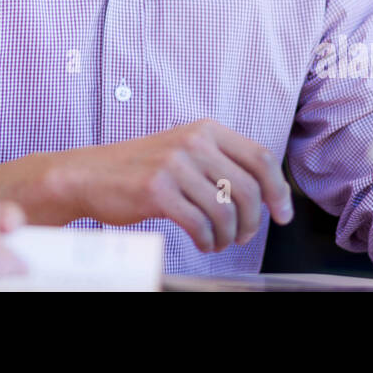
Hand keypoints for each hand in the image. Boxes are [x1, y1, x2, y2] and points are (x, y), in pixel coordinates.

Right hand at [58, 119, 292, 252]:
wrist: (90, 174)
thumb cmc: (141, 169)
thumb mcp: (184, 152)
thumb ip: (220, 163)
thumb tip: (265, 193)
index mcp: (206, 129)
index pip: (260, 157)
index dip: (278, 190)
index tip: (282, 214)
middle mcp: (193, 141)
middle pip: (249, 188)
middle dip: (253, 221)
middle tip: (243, 236)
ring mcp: (174, 164)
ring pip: (226, 210)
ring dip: (228, 236)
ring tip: (218, 242)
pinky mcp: (157, 189)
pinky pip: (200, 224)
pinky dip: (207, 240)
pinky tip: (202, 242)